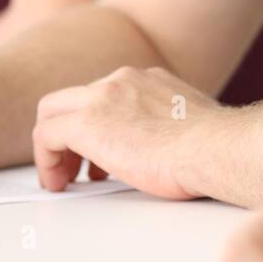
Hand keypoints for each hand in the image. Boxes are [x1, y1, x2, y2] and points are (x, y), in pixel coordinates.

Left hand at [31, 66, 222, 199]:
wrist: (216, 148)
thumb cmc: (214, 147)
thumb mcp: (190, 125)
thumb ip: (168, 125)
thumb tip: (166, 148)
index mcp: (147, 80)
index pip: (103, 94)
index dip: (94, 124)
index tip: (100, 154)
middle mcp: (121, 80)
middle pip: (71, 98)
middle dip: (68, 133)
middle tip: (76, 166)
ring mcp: (102, 97)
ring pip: (53, 112)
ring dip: (56, 147)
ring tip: (65, 178)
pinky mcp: (88, 123)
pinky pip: (46, 135)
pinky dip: (47, 160)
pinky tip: (57, 181)